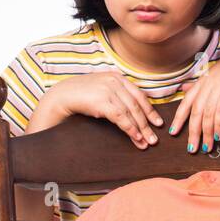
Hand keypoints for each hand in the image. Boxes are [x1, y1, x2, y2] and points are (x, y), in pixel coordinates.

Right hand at [34, 70, 164, 148]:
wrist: (62, 95)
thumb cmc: (81, 96)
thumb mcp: (102, 90)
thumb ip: (116, 94)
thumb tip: (131, 111)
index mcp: (117, 77)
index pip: (139, 95)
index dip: (150, 110)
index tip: (157, 122)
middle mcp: (115, 81)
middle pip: (137, 105)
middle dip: (148, 123)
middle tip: (155, 138)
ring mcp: (109, 90)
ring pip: (131, 112)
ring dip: (140, 129)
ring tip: (146, 142)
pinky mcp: (103, 101)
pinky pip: (121, 118)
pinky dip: (130, 129)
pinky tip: (135, 138)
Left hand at [168, 57, 219, 153]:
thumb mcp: (212, 73)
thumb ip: (198, 85)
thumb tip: (184, 90)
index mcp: (201, 83)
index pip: (186, 102)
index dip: (179, 118)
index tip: (173, 132)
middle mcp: (207, 87)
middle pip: (196, 113)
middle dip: (193, 132)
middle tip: (192, 148)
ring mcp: (218, 89)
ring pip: (207, 115)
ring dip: (206, 134)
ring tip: (206, 147)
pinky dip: (218, 126)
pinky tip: (217, 136)